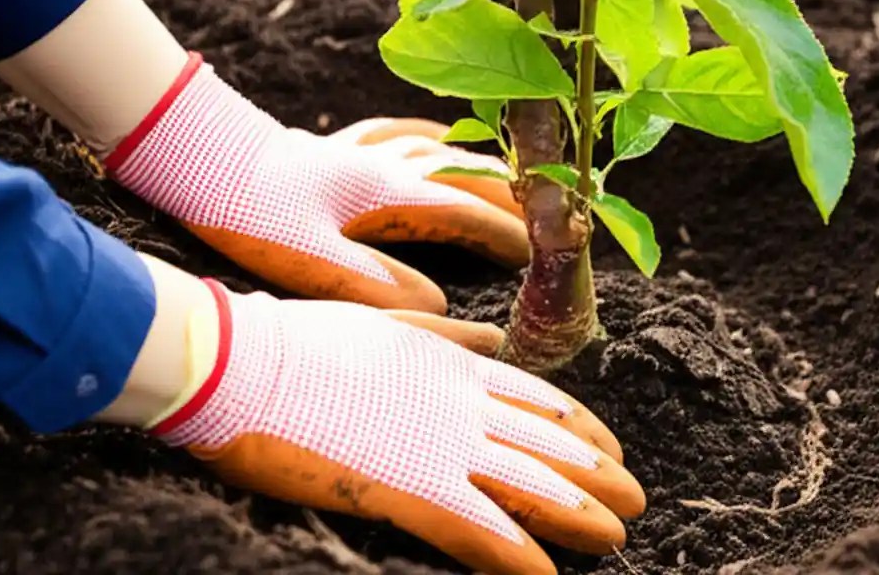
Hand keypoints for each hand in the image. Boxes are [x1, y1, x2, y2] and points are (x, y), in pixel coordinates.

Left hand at [104, 52, 527, 313]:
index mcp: (383, 194)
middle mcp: (381, 166)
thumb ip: (375, 282)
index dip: (508, 233)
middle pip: (463, 175)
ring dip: (478, 165)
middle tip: (546, 217)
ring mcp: (357, 150)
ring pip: (436, 150)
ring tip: (508, 179)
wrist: (191, 151)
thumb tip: (437, 305)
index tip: (543, 252)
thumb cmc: (245, 208)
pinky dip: (428, 136)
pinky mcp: (330, 145)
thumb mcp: (307, 258)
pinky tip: (433, 137)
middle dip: (510, 197)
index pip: (465, 212)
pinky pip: (394, 134)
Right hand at [150, 280, 644, 574]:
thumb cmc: (300, 341)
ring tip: (616, 538)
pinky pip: (482, 532)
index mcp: (455, 364)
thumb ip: (445, 335)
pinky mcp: (410, 489)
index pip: (539, 400)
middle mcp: (462, 404)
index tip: (610, 448)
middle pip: (550, 445)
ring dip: (579, 517)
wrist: (243, 360)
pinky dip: (519, 557)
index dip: (581, 428)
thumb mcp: (387, 326)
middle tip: (635, 500)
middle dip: (599, 477)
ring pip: (532, 487)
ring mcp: (440, 446)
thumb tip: (489, 338)